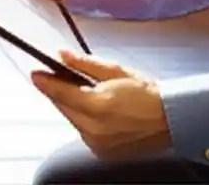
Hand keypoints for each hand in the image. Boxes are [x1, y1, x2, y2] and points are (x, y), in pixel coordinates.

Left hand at [31, 50, 172, 160]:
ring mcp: (97, 143)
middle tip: (60, 78)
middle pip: (63, 106)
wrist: (172, 120)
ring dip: (73, 106)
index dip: (44, 82)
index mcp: (97, 106)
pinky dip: (84, 120)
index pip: (59, 92)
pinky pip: (83, 131)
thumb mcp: (115, 71)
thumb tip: (63, 56)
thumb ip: (85, 64)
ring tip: (89, 94)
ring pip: (72, 119)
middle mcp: (94, 128)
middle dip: (60, 92)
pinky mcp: (102, 152)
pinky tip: (97, 110)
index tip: (35, 74)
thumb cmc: (148, 94)